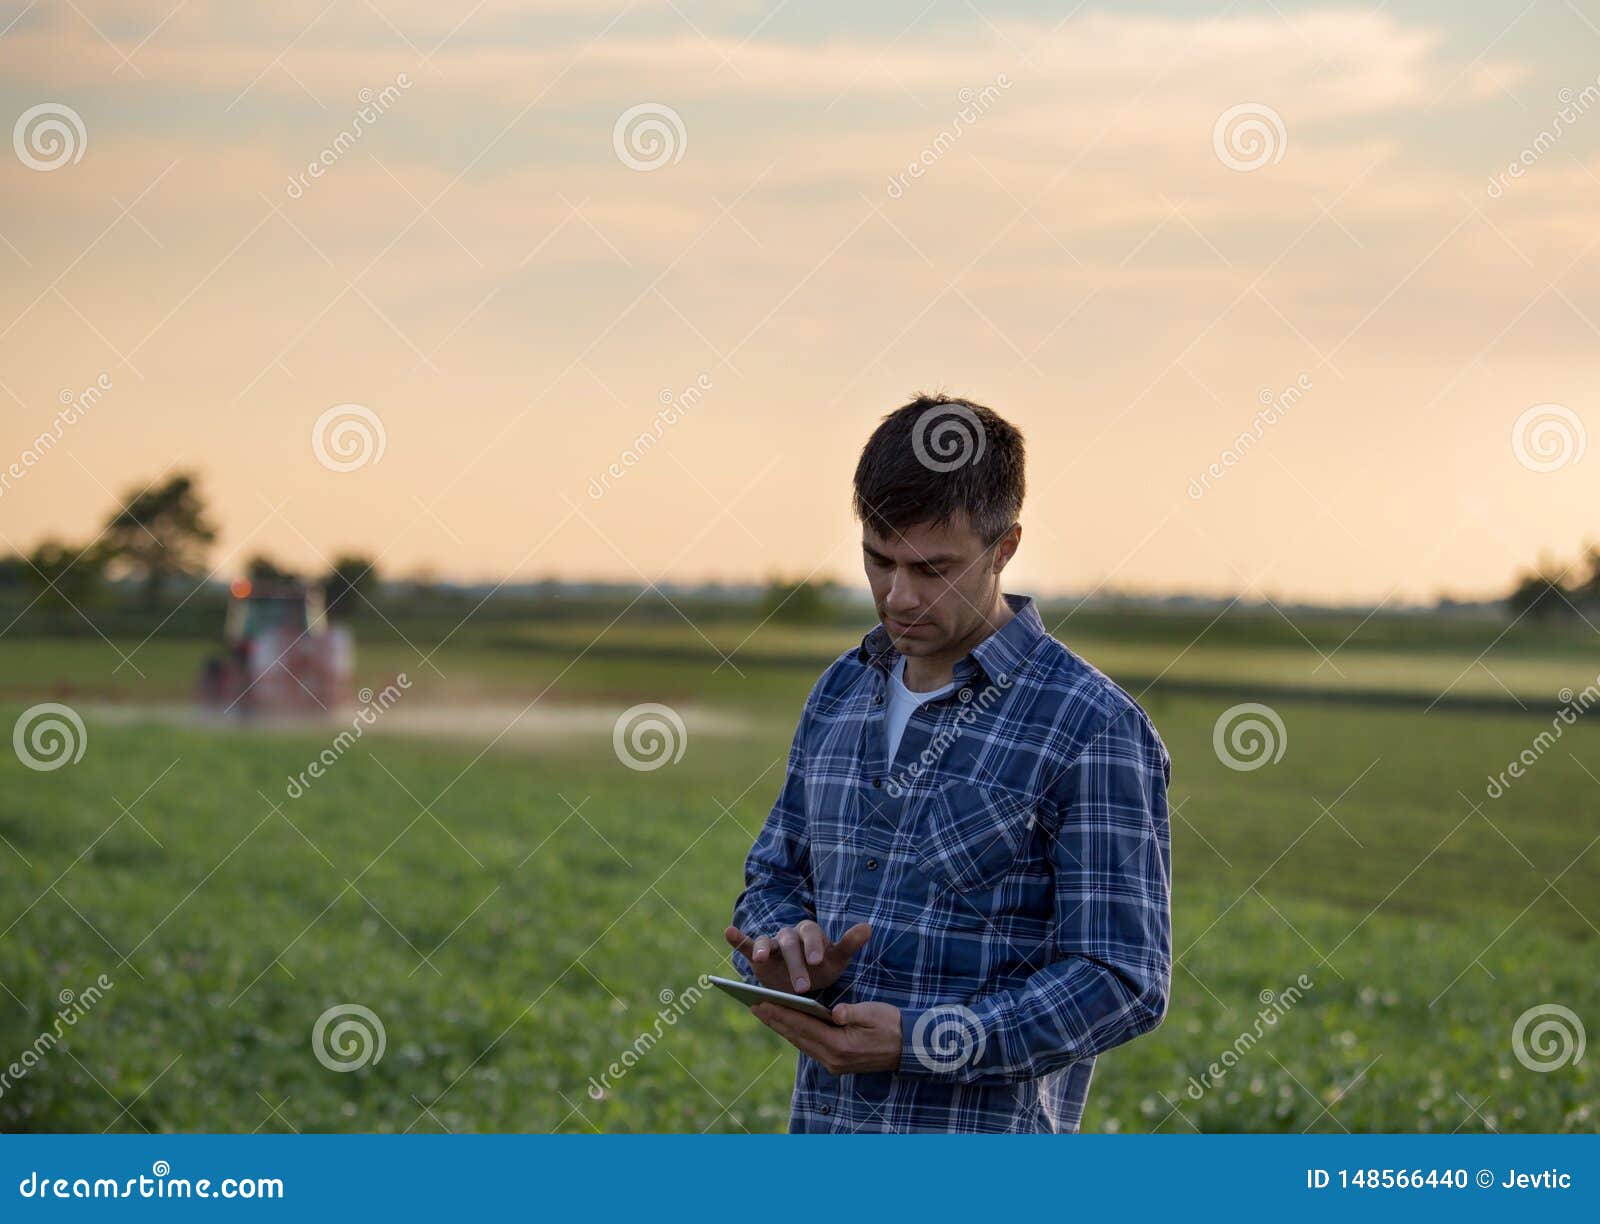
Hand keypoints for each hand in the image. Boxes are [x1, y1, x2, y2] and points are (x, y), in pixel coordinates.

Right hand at [723, 920, 870, 993]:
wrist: (802, 980)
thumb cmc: (821, 967)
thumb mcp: (837, 959)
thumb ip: (849, 944)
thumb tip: (868, 926)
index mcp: (810, 933)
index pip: (812, 935)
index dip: (814, 947)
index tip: (818, 962)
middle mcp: (789, 934)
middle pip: (790, 943)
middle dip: (795, 964)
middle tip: (802, 987)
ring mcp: (772, 943)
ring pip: (767, 942)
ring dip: (763, 949)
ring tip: (760, 957)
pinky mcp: (756, 954)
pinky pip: (746, 944)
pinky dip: (737, 938)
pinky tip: (728, 931)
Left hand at [750, 1001, 902, 1074]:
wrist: (910, 1048)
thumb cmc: (892, 1026)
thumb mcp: (873, 1014)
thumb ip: (851, 1013)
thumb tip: (833, 1013)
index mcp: (840, 1046)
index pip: (803, 1026)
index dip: (781, 1014)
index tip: (761, 1002)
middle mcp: (832, 1059)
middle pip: (796, 1036)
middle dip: (774, 1020)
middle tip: (753, 1004)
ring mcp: (833, 1063)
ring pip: (800, 1042)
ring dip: (781, 1027)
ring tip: (764, 1011)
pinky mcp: (836, 1062)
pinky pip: (809, 1045)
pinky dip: (795, 1033)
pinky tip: (785, 1023)